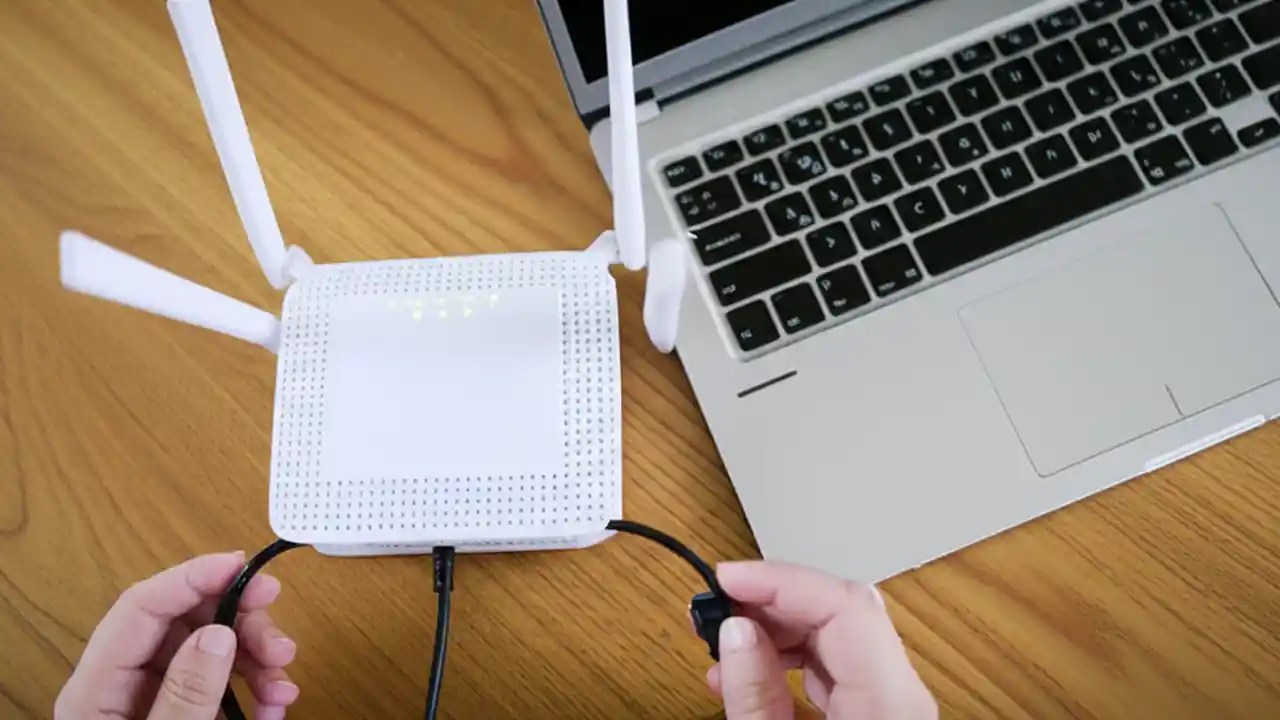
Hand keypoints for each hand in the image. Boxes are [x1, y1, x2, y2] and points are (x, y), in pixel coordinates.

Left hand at [56, 552, 300, 719]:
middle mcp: (121, 688)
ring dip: (257, 660)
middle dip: (240, 623)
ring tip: (285, 688)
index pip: (142, 608)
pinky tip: (275, 708)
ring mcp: (152, 703)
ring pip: (210, 650)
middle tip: (283, 634)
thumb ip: (187, 695)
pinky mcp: (181, 718)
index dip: (192, 576)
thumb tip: (217, 632)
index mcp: (96, 691)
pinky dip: (254, 689)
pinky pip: (221, 684)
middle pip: (183, 624)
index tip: (243, 566)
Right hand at [708, 561, 935, 719]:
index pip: (843, 605)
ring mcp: (895, 703)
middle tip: (716, 604)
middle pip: (841, 612)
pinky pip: (838, 667)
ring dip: (777, 628)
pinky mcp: (881, 713)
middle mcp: (903, 695)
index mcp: (891, 702)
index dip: (781, 579)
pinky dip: (792, 659)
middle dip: (772, 599)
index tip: (727, 577)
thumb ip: (756, 698)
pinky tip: (750, 671)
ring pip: (838, 636)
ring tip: (723, 643)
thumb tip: (736, 632)